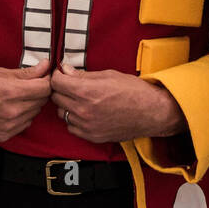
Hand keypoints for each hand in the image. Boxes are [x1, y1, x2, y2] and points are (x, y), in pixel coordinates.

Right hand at [0, 60, 51, 142]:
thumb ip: (26, 72)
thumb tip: (45, 66)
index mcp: (10, 92)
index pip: (44, 88)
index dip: (46, 80)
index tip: (43, 76)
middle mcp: (12, 112)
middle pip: (41, 101)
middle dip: (38, 91)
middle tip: (28, 84)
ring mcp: (8, 126)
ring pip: (34, 113)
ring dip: (31, 104)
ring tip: (16, 96)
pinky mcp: (4, 135)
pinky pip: (24, 124)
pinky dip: (22, 116)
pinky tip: (10, 109)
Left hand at [50, 64, 183, 142]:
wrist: (152, 113)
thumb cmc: (135, 92)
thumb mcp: (108, 75)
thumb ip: (84, 75)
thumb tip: (67, 71)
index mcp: (87, 92)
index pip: (56, 82)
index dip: (58, 75)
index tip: (62, 74)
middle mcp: (84, 110)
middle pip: (56, 98)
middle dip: (62, 89)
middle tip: (72, 85)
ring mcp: (87, 125)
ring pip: (62, 113)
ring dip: (67, 105)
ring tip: (81, 100)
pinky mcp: (92, 136)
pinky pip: (71, 127)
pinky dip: (75, 119)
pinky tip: (86, 112)